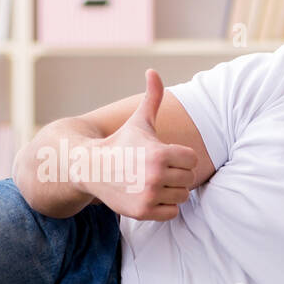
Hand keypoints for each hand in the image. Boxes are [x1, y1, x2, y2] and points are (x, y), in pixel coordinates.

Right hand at [83, 69, 198, 221]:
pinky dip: (164, 206)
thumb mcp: (138, 121)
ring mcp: (149, 196)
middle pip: (188, 179)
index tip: (163, 155)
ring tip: (153, 182)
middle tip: (155, 170)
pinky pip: (172, 213)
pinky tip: (149, 195)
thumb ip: (152, 97)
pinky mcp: (143, 212)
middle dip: (176, 174)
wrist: (92, 168)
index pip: (192, 160)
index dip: (179, 157)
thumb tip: (152, 71)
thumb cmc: (121, 143)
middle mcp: (155, 176)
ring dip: (171, 190)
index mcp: (159, 153)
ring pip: (182, 196)